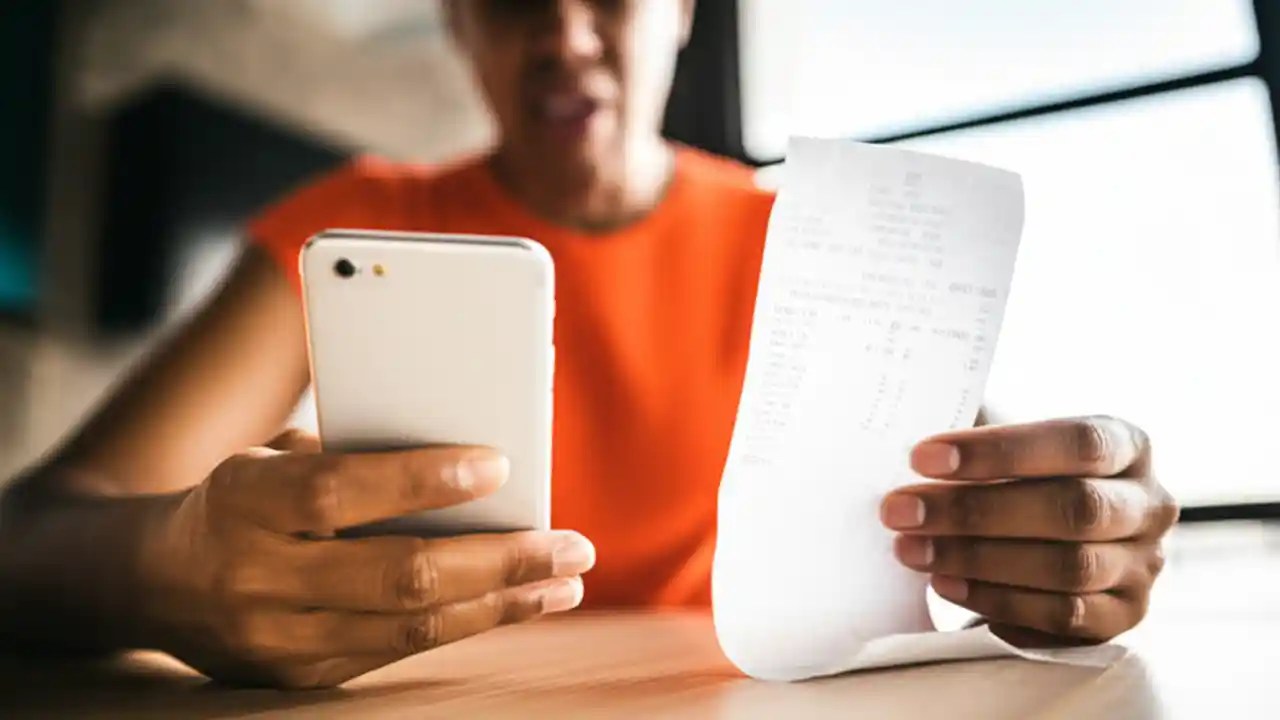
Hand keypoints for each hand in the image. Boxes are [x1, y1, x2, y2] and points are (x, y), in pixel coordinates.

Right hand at [134, 431, 594, 687]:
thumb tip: (468, 459)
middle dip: (498, 560)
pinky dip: (467, 625)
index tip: (498, 464)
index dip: (418, 480)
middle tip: (573, 545)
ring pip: (410, 627)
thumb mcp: (271, 458)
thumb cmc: (242, 497)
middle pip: (395, 575)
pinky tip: (516, 603)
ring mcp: (278, 641)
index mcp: (242, 501)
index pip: (336, 493)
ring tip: (566, 581)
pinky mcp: (301, 679)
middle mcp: (256, 578)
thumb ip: (350, 454)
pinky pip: (399, 653)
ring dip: (501, 603)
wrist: (156, 583)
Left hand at [881, 416, 1176, 644]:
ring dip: (977, 558)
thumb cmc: (1015, 482)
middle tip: (900, 511)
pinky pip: (1062, 616)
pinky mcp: (1122, 617)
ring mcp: (1143, 567)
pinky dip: (997, 600)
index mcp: (1127, 447)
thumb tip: (913, 426)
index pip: (1078, 442)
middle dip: (975, 510)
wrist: (1039, 548)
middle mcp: (1149, 505)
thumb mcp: (1003, 449)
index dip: (1000, 450)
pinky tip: (945, 583)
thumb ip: (974, 438)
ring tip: (911, 549)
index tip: (921, 457)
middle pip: (1073, 508)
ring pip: (1068, 567)